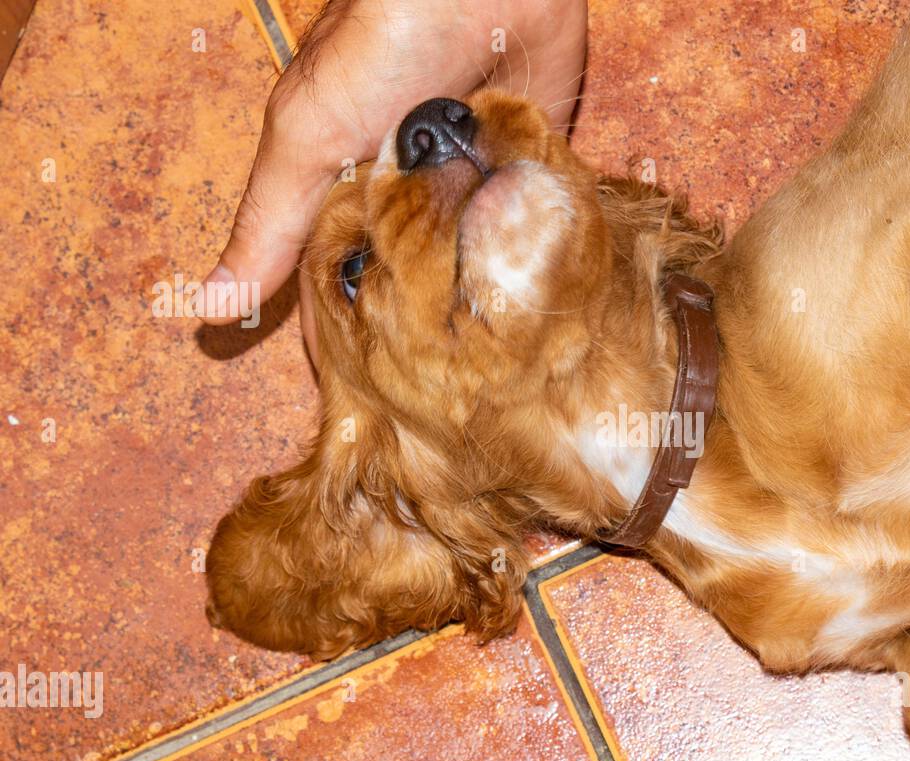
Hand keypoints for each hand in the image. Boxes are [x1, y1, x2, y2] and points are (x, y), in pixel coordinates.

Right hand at [198, 0, 587, 366]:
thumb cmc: (380, 44)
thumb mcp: (306, 135)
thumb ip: (269, 220)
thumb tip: (208, 306)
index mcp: (353, 198)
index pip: (345, 289)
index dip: (353, 344)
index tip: (374, 405)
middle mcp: (413, 203)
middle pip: (417, 293)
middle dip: (427, 342)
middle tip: (448, 410)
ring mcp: (475, 193)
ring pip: (478, 275)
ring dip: (486, 315)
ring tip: (499, 387)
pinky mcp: (534, 176)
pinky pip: (533, 236)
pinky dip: (534, 266)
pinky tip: (545, 326)